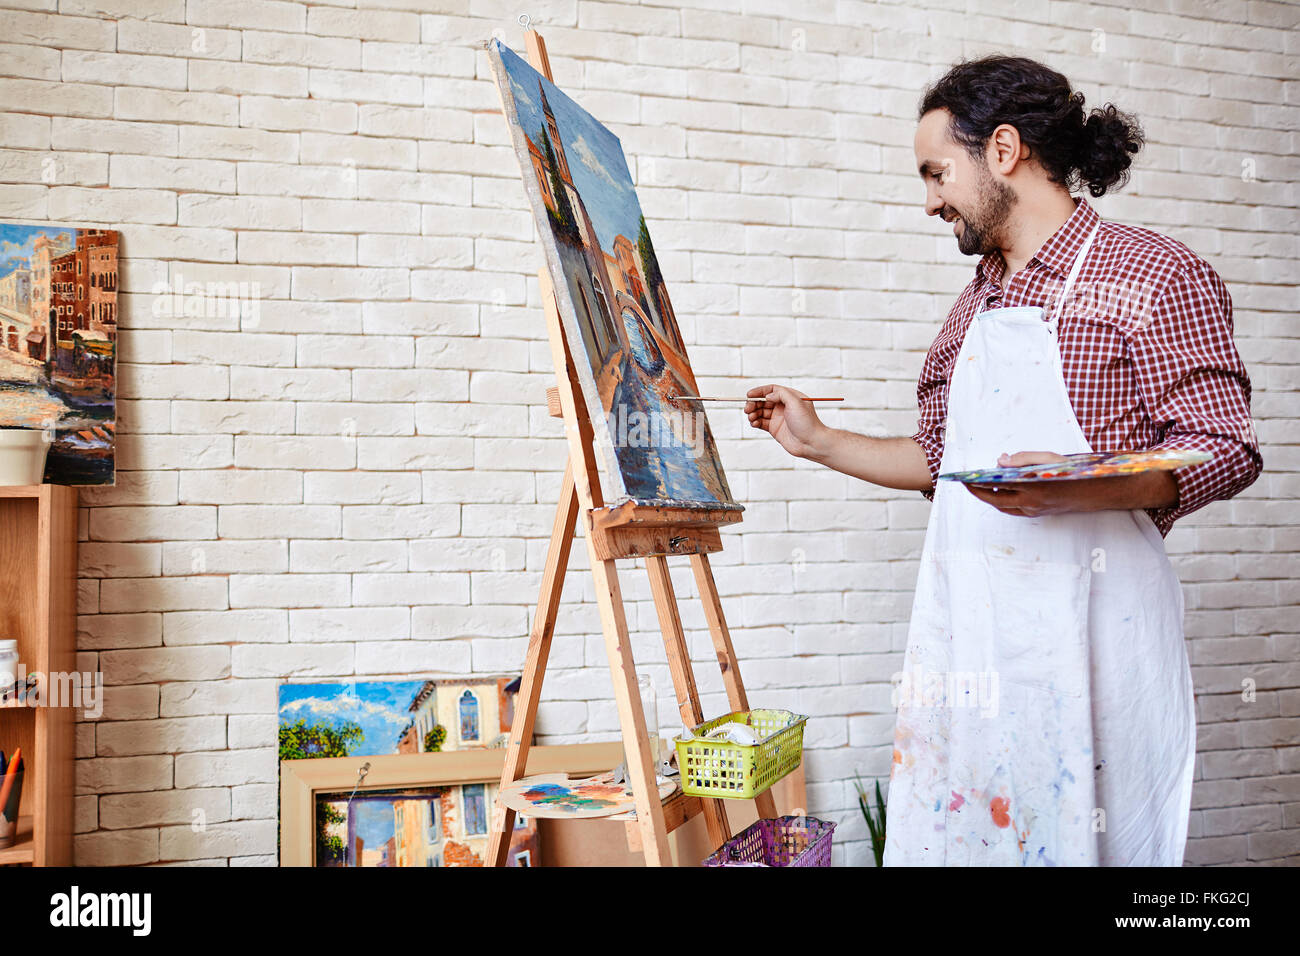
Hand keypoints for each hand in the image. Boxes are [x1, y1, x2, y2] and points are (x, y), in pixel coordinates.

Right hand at [745, 384, 825, 458]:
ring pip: (760, 412)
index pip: (772, 390)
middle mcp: (783, 407)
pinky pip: (761, 422)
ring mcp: (778, 418)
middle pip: (764, 401)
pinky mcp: (775, 429)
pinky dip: (755, 422)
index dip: (759, 391)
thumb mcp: (796, 402)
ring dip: (753, 413)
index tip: (749, 395)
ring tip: (751, 417)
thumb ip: (781, 394)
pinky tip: (754, 423)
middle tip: (747, 409)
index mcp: (790, 397)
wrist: (811, 443)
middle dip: (754, 403)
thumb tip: (768, 395)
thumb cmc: (807, 422)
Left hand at [966, 450, 1176, 515]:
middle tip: (967, 482)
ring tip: (980, 485)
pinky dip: (1004, 500)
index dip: (976, 483)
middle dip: (978, 492)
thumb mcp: (1049, 458)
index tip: (963, 477)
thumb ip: (1023, 459)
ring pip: (1005, 507)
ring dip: (991, 497)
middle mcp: (1031, 504)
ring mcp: (1035, 511)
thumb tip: (1001, 461)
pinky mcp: (1041, 514)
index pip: (994, 488)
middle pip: (995, 501)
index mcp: (1031, 488)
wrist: (1101, 492)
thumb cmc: (1076, 471)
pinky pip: (1016, 509)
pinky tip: (1001, 490)